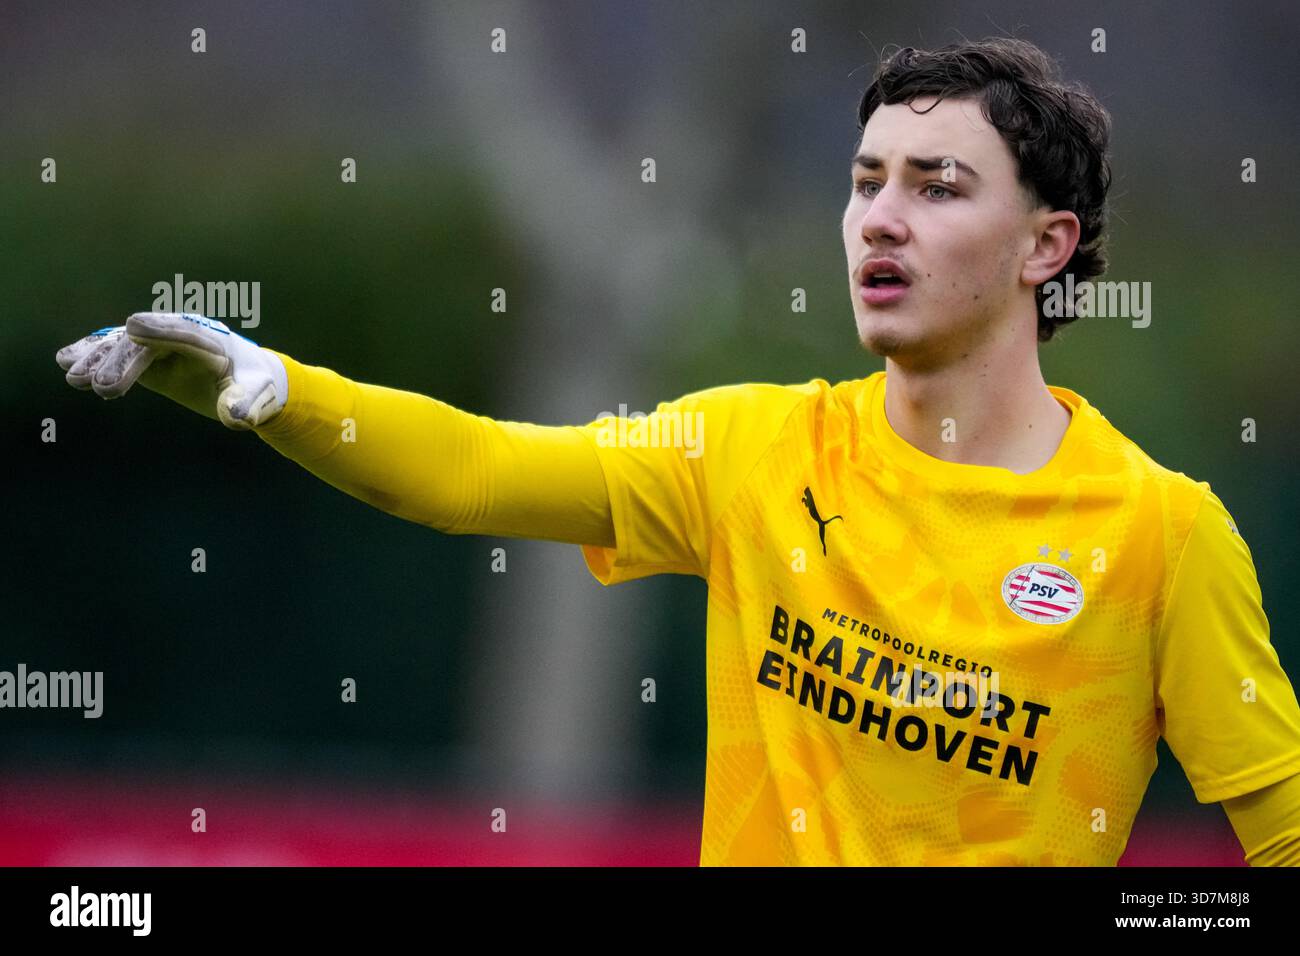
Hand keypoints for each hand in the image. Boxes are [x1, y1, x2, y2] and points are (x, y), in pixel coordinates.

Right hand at [55, 312, 288, 429]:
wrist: (249, 380)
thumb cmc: (255, 385)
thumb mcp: (257, 396)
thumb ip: (245, 404)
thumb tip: (238, 419)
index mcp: (211, 340)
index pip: (183, 333)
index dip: (159, 331)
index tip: (132, 327)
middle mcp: (180, 334)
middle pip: (146, 343)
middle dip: (120, 360)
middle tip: (96, 386)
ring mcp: (161, 342)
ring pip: (125, 345)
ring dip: (98, 358)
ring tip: (72, 377)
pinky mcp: (147, 354)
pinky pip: (117, 351)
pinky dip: (93, 354)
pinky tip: (65, 359)